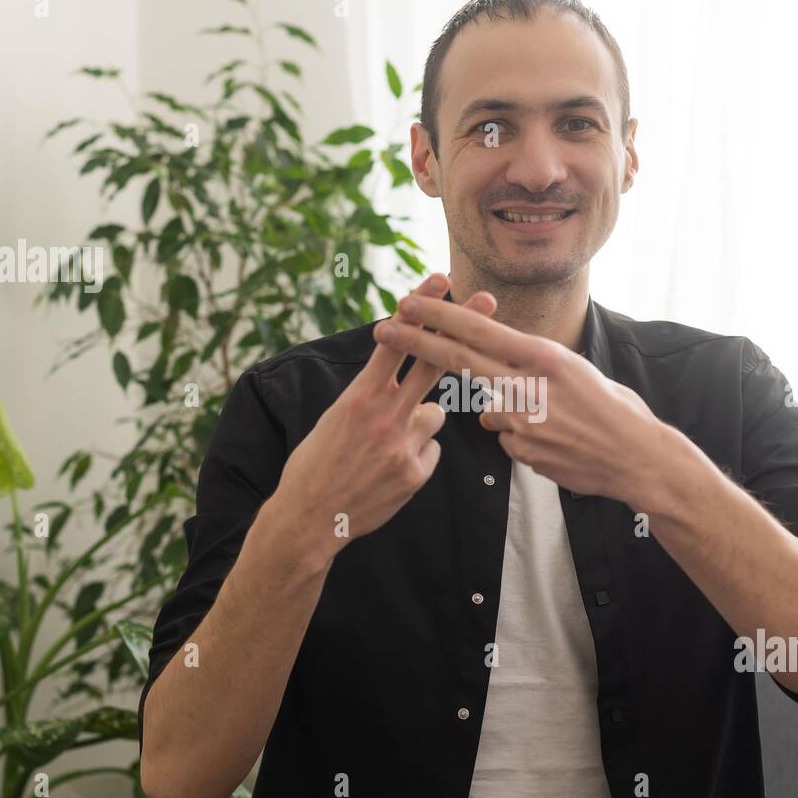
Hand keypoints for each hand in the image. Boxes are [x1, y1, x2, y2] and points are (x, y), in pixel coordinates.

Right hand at [271, 274, 496, 555]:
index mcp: (359, 396)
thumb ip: (373, 397)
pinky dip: (416, 457)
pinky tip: (389, 471)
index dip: (420, 309)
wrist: (309, 517)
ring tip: (385, 446)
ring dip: (420, 422)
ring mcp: (403, 445)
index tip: (441, 280)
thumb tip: (407, 386)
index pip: (397, 342)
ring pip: (435, 414)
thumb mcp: (335, 417)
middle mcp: (384, 415)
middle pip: (433, 363)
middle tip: (487, 297)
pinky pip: (431, 451)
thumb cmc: (317, 463)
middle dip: (461, 328)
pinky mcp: (415, 473)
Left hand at [375, 290, 672, 504]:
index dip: (440, 315)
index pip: (479, 330)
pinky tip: (557, 444)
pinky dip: (525, 439)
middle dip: (417, 340)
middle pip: (459, 358)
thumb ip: (531, 368)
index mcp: (543, 356)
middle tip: (384, 326)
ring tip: (553, 421)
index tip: (409, 302)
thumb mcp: (575, 372)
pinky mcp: (522, 451)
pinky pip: (508, 438)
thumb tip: (498, 369)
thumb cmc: (613, 409)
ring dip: (507, 412)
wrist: (638, 458)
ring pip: (488, 408)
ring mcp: (522, 420)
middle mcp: (528, 384)